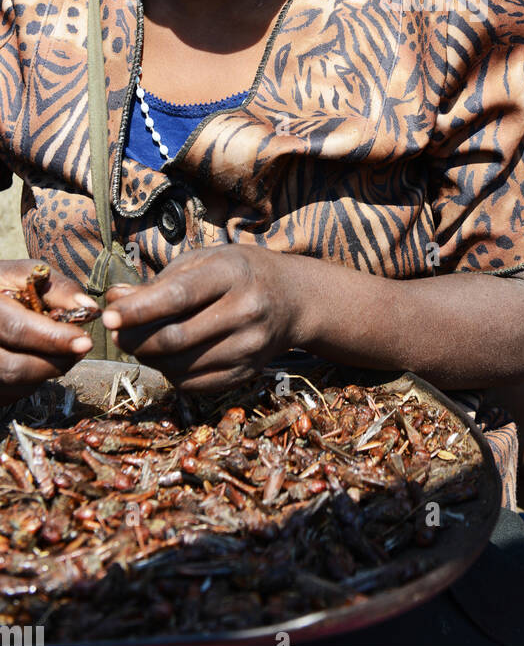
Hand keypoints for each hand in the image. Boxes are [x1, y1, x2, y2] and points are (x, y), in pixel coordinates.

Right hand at [0, 260, 97, 404]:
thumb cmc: (3, 286)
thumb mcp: (24, 275)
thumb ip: (57, 288)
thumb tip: (89, 309)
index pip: (18, 329)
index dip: (54, 338)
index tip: (85, 342)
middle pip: (14, 367)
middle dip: (56, 362)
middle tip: (81, 348)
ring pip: (15, 385)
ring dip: (47, 372)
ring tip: (61, 350)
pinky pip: (10, 393)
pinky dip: (31, 381)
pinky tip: (37, 359)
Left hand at [103, 245, 294, 392]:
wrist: (293, 300)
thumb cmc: (240, 273)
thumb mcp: (205, 261)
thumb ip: (160, 281)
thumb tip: (114, 299)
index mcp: (233, 274)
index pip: (178, 296)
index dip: (139, 309)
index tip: (108, 315)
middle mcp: (245, 312)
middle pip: (175, 338)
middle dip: (135, 339)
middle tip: (117, 331)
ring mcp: (249, 348)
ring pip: (179, 366)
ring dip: (149, 357)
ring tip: (143, 340)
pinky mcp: (245, 374)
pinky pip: (192, 384)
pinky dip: (170, 372)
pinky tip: (170, 355)